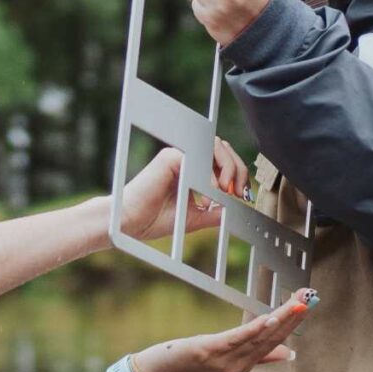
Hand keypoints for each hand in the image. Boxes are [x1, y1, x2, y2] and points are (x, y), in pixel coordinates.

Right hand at [118, 142, 249, 240]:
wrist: (131, 224)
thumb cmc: (155, 220)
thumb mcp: (195, 217)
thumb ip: (216, 212)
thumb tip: (238, 209)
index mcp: (192, 168)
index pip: (223, 161)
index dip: (238, 175)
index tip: (241, 196)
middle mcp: (186, 157)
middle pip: (223, 150)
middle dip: (238, 170)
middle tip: (239, 194)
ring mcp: (178, 154)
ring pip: (215, 147)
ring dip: (229, 168)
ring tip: (227, 192)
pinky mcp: (170, 157)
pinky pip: (199, 159)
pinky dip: (209, 178)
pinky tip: (209, 197)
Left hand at [128, 289, 313, 371]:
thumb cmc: (192, 362)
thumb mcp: (227, 356)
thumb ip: (259, 355)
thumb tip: (288, 353)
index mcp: (245, 364)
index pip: (276, 341)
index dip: (294, 323)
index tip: (308, 303)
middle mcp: (240, 364)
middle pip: (272, 339)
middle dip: (293, 318)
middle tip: (310, 297)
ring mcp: (226, 360)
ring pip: (259, 339)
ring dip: (281, 321)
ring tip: (297, 305)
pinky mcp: (210, 351)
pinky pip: (237, 340)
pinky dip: (256, 330)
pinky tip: (269, 318)